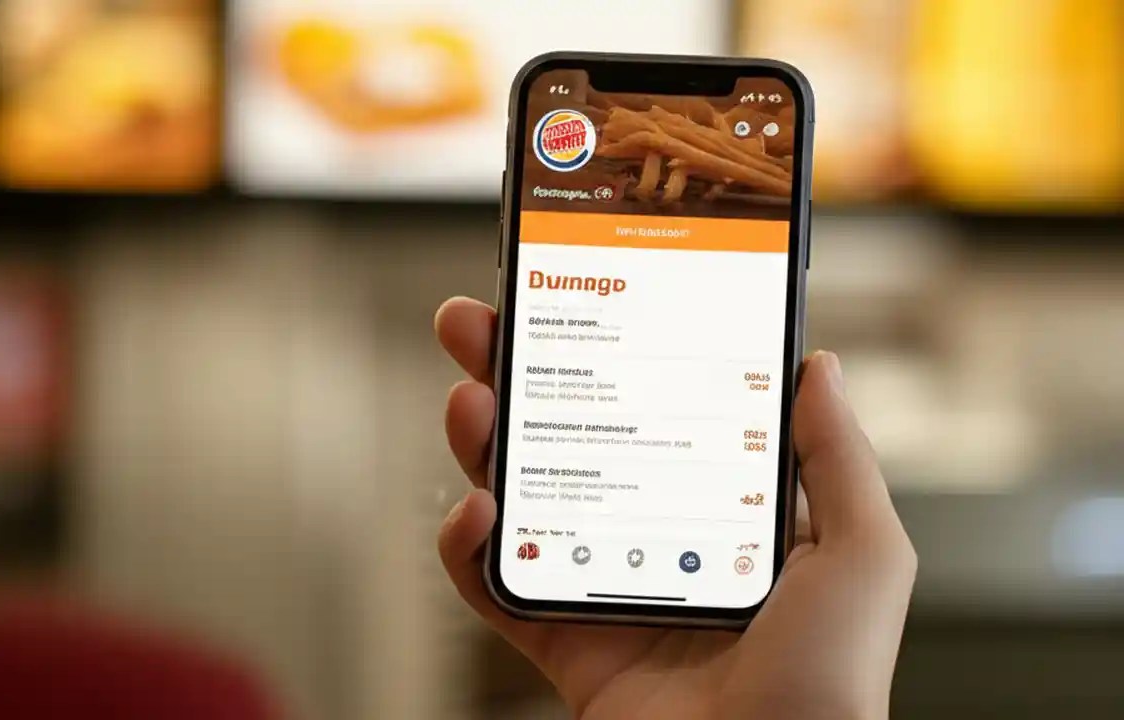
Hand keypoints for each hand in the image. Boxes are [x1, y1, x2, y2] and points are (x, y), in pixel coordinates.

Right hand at [434, 297, 915, 719]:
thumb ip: (837, 457)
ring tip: (471, 404)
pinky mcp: (560, 642)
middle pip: (566, 437)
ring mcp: (600, 586)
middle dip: (513, 376)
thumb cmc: (833, 679)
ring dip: (481, 443)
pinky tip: (475, 514)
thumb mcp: (863, 550)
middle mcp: (650, 536)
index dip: (604, 353)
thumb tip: (819, 367)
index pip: (647, 408)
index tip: (574, 299)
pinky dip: (467, 549)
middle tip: (475, 326)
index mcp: (715, 508)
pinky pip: (495, 587)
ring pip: (519, 499)